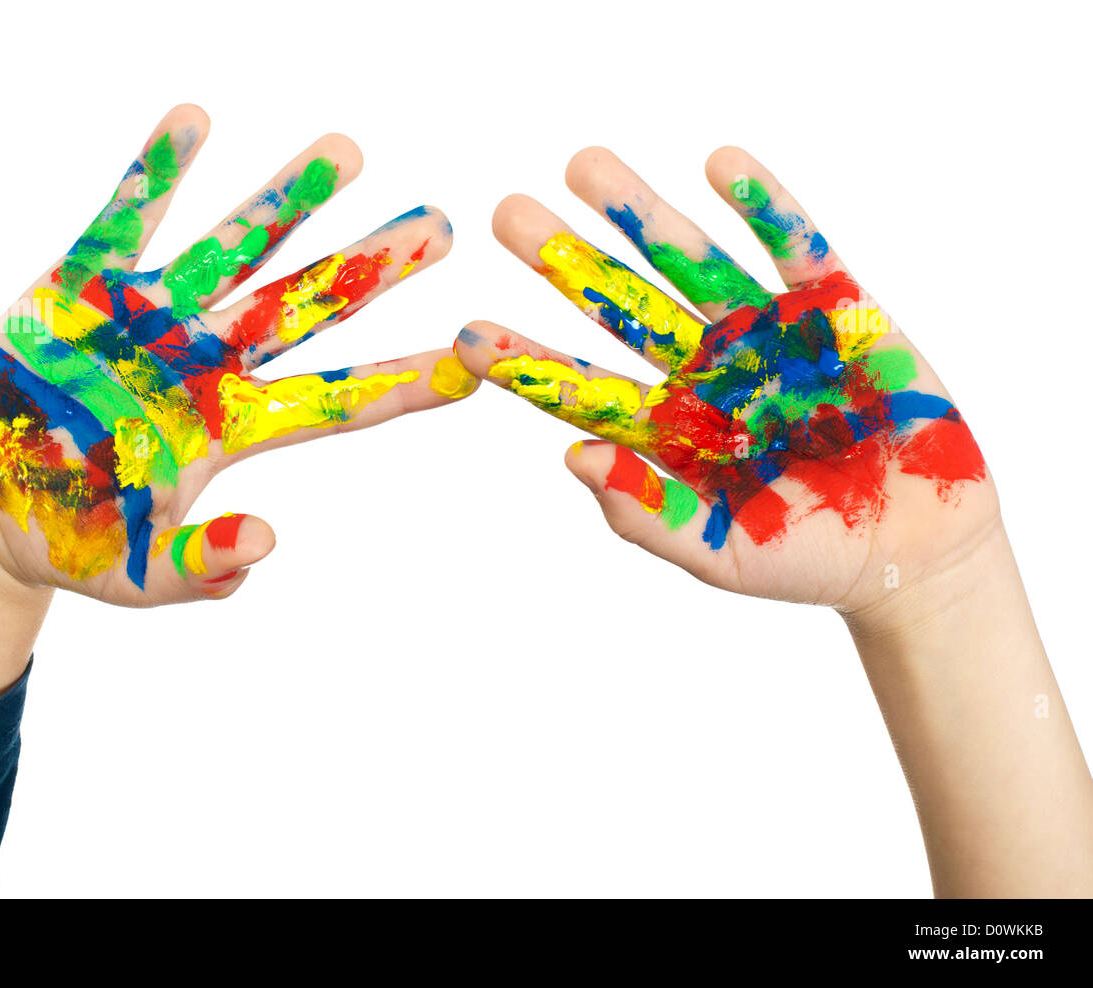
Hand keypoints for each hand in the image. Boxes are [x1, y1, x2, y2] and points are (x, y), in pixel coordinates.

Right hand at [0, 104, 474, 607]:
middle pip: (307, 308)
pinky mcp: (83, 285)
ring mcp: (151, 317)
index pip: (335, 403)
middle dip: (372, 269)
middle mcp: (208, 362)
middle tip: (442, 225)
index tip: (469, 366)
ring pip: (235, 249)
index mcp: (233, 430)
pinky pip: (126, 218)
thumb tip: (265, 547)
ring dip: (288, 200)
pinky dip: (156, 173)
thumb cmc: (71, 543)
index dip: (400, 385)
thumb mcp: (135, 576)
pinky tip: (195, 120)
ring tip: (347, 150)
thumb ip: (198, 570)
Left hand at [454, 147, 996, 614]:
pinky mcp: (838, 311)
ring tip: (584, 165)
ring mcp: (768, 335)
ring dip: (641, 216)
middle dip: (569, 264)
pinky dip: (765, 207)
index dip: (529, 363)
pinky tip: (720, 164)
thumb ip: (649, 513)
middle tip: (507, 217)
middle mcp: (706, 371)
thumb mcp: (721, 554)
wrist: (913, 551)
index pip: (585, 387)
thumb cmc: (808, 560)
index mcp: (669, 428)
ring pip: (693, 265)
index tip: (469, 337)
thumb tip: (571, 457)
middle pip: (624, 310)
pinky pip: (798, 250)